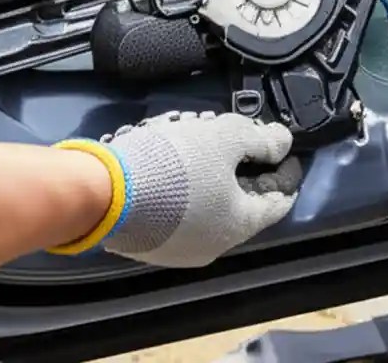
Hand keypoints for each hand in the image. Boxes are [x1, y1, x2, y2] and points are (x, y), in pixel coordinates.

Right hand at [48, 112, 302, 267]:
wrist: (103, 190)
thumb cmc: (175, 163)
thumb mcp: (224, 137)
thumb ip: (259, 139)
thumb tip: (283, 143)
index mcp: (239, 226)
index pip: (278, 202)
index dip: (284, 173)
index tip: (283, 152)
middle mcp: (212, 246)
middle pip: (239, 206)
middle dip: (241, 172)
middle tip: (236, 143)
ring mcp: (177, 250)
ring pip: (206, 210)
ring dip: (208, 181)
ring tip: (197, 150)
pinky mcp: (147, 245)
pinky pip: (177, 214)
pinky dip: (182, 192)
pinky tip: (169, 169)